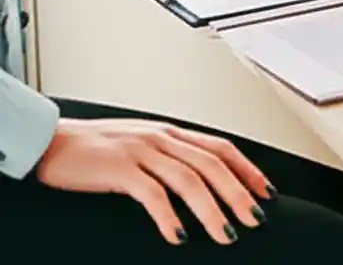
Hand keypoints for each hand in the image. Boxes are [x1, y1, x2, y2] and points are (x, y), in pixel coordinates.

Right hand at [36, 119, 275, 244]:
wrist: (51, 140)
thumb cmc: (96, 147)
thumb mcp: (142, 144)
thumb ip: (170, 156)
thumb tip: (201, 179)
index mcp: (171, 133)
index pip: (221, 148)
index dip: (247, 170)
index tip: (265, 193)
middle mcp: (162, 138)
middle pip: (212, 165)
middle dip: (238, 194)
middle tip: (255, 219)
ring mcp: (141, 151)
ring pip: (189, 180)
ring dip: (212, 210)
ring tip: (225, 233)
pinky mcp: (118, 168)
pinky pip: (151, 194)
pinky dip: (168, 216)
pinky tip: (178, 235)